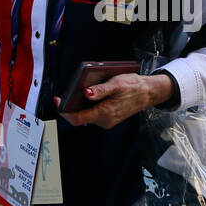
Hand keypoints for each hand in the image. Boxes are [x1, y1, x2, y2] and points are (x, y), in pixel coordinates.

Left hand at [56, 73, 173, 129]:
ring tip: (78, 90)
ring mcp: (107, 121)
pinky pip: (93, 113)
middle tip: (65, 93)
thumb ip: (100, 90)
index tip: (57, 102)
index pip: (78, 119)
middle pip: (80, 117)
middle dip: (71, 106)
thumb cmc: (132, 86)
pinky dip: (88, 105)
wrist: (148, 92)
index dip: (65, 112)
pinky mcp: (109, 118)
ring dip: (80, 105)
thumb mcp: (116, 84)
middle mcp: (105, 121)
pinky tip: (89, 95)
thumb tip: (86, 93)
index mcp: (105, 113)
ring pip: (87, 115)